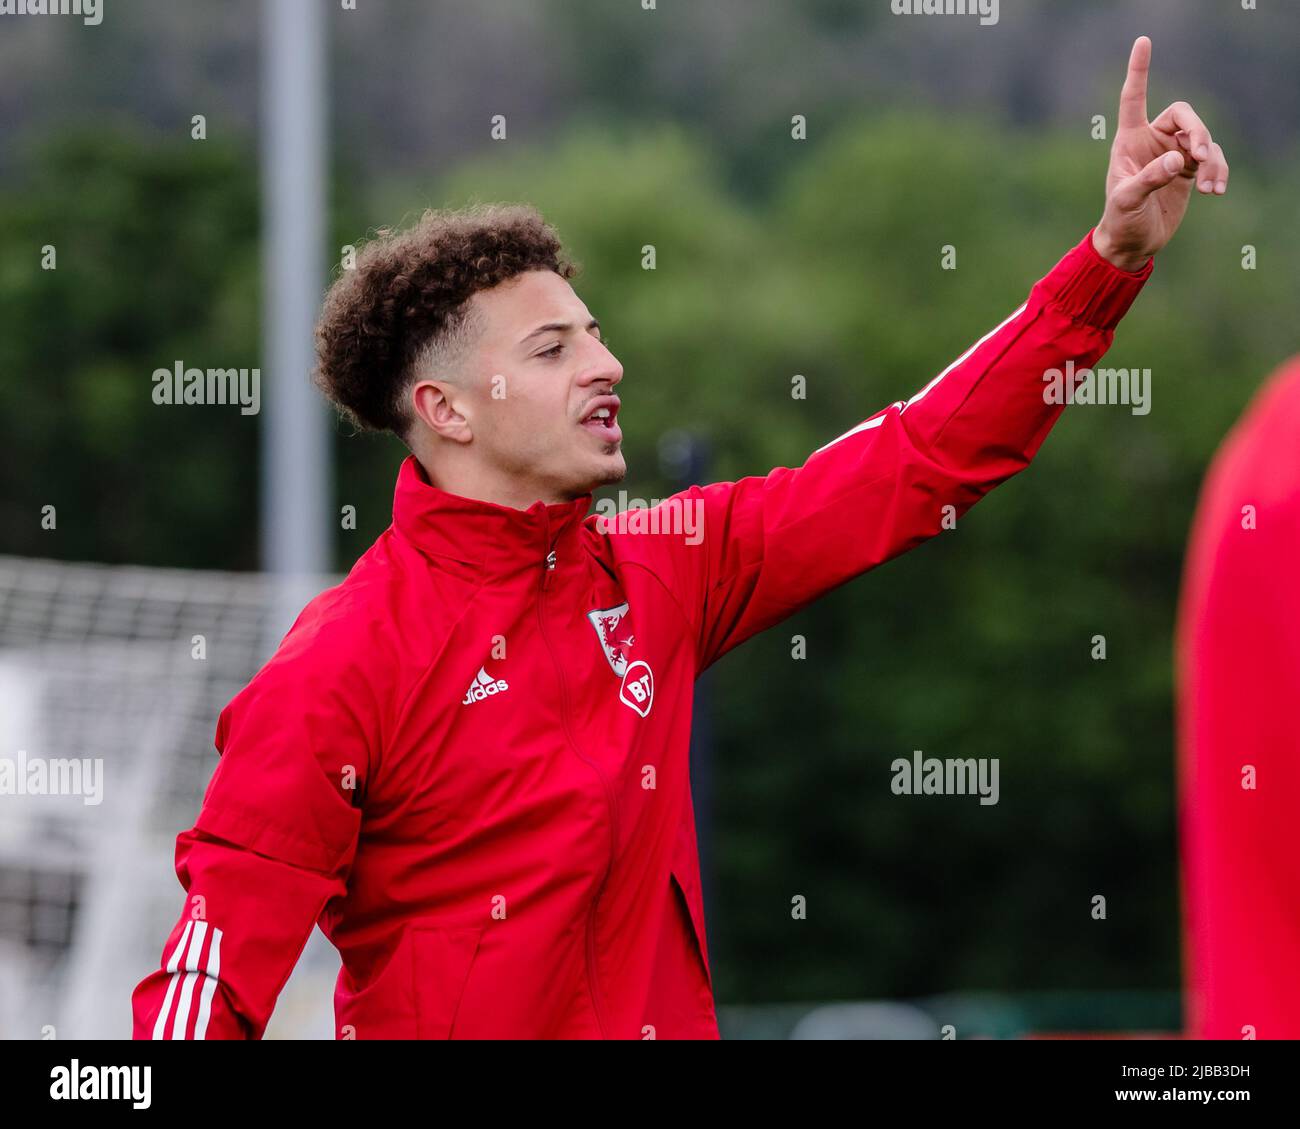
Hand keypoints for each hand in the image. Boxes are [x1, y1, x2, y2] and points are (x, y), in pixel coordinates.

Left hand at [1092, 36, 1228, 271]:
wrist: (1132, 244)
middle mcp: (1152, 142)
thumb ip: (1149, 179)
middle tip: (1200, 155)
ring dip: (1211, 160)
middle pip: (1185, 116)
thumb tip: (1178, 159)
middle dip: (1197, 131)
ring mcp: (1173, 155)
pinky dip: (1218, 171)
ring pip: (1203, 140)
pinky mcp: (1189, 171)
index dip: (1139, 71)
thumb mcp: (1127, 201)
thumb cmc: (1120, 221)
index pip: (1134, 99)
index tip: (1144, 41)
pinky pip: (1212, 160)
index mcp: (1129, 141)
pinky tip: (1216, 190)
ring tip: (1209, 188)